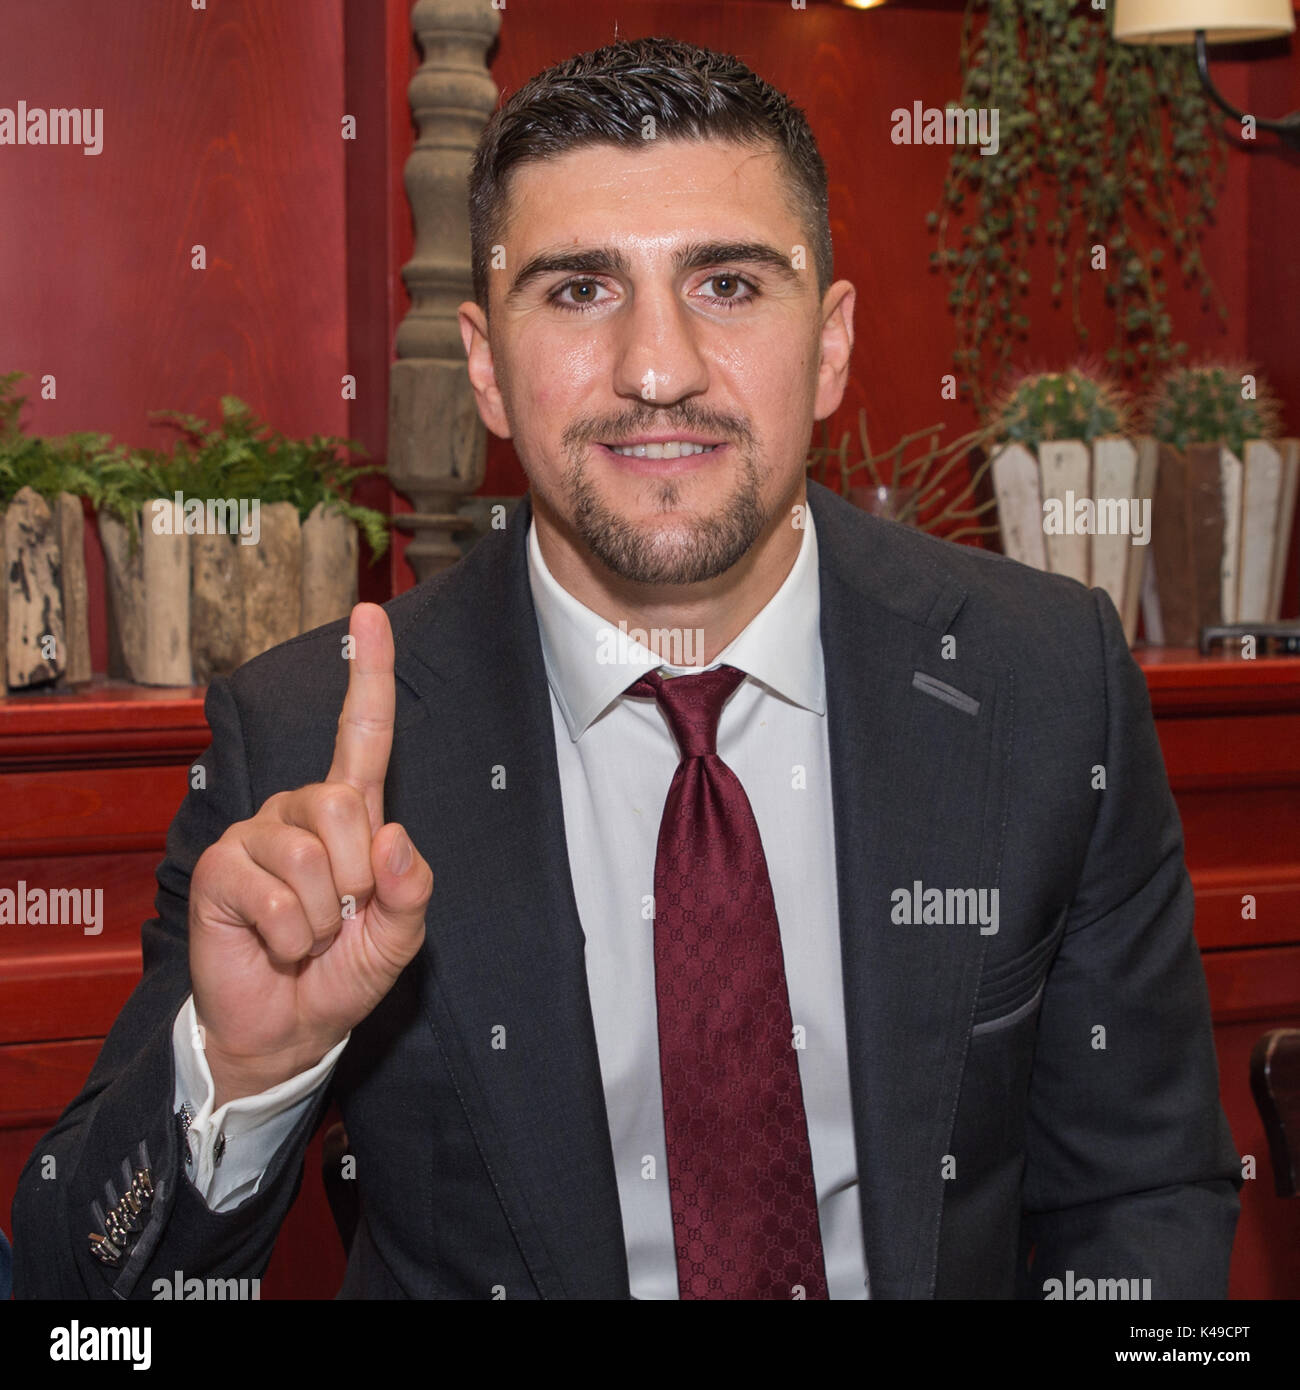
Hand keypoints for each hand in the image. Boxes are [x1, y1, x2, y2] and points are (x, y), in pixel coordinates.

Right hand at [188, 603, 432, 1106]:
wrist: (289, 1029)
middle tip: (341, 915)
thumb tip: (394, 839)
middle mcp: (300, 812)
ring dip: (322, 917)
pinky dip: (289, 935)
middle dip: (357, 877)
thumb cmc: (342, 971)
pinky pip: (273, 893)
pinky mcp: (220, 868)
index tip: (371, 611)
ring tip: (306, 934)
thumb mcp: (399, 936)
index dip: (370, 673)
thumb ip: (412, 890)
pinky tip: (277, 944)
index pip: (363, 734)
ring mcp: (255, 836)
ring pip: (310, 856)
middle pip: (344, 803)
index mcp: (351, 815)